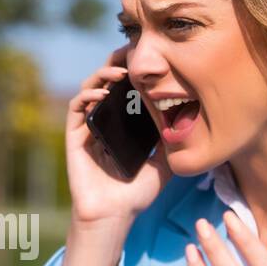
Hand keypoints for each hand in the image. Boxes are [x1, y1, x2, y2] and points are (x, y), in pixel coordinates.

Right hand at [65, 45, 170, 228]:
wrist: (114, 215)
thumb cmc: (137, 194)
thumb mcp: (164, 163)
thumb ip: (173, 142)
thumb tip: (191, 119)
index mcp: (124, 125)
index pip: (128, 89)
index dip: (135, 71)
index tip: (149, 58)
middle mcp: (105, 122)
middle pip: (108, 82)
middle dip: (118, 63)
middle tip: (132, 51)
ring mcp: (89, 128)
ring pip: (90, 89)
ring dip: (102, 74)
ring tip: (118, 70)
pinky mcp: (75, 137)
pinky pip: (77, 108)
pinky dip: (87, 95)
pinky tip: (101, 93)